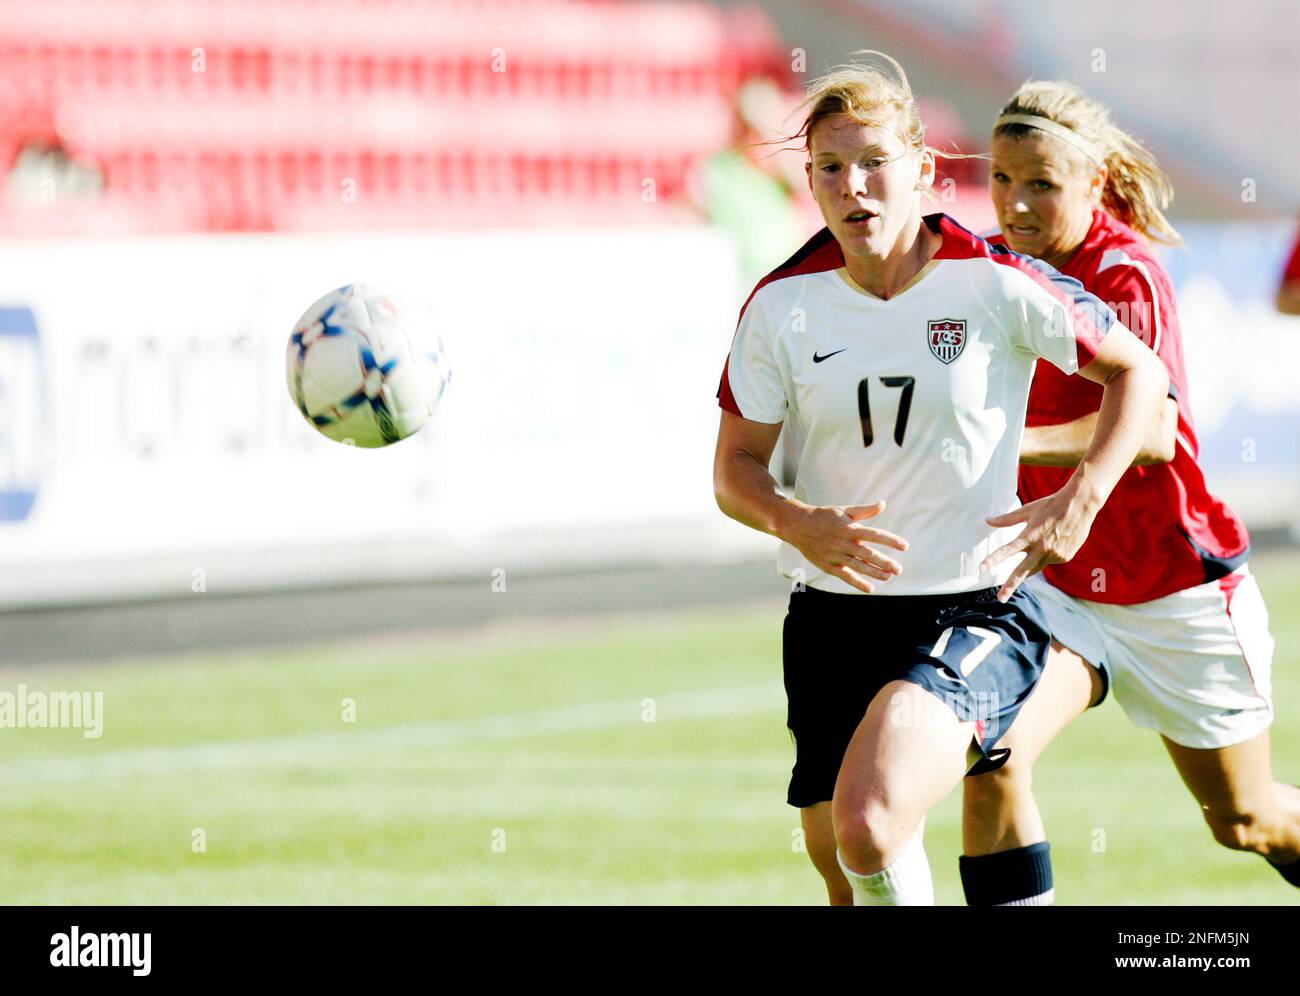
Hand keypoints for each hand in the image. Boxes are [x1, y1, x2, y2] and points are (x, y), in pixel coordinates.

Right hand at [786, 500, 908, 593]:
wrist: (797, 525)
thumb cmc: (823, 516)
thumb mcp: (844, 510)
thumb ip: (865, 510)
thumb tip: (883, 504)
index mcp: (848, 528)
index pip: (873, 535)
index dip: (890, 540)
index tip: (904, 546)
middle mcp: (842, 542)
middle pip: (867, 554)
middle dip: (884, 562)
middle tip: (899, 569)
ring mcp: (835, 555)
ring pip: (857, 566)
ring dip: (874, 573)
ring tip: (889, 577)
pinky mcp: (828, 565)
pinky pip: (845, 576)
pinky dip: (857, 583)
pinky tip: (870, 589)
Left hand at [980, 489, 1098, 601]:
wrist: (1081, 505)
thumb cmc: (1051, 504)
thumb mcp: (1028, 510)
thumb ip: (1007, 519)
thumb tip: (987, 520)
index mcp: (1030, 536)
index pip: (1007, 551)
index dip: (993, 560)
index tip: (981, 568)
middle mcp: (1042, 548)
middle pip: (1022, 572)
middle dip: (1010, 586)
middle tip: (1000, 599)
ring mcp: (1054, 555)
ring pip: (1036, 568)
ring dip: (1027, 569)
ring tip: (1034, 551)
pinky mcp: (1065, 557)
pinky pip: (1049, 560)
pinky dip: (1047, 554)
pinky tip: (1055, 539)